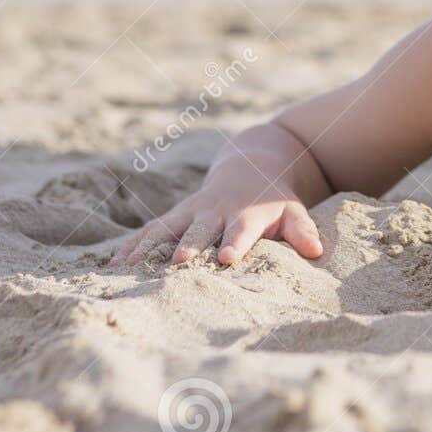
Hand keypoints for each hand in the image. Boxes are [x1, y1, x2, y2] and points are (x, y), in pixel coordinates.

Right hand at [112, 166, 324, 268]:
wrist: (252, 165)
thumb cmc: (275, 199)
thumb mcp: (293, 211)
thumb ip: (302, 231)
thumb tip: (316, 250)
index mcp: (246, 214)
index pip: (242, 231)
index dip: (236, 243)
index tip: (227, 258)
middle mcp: (216, 212)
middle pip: (200, 230)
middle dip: (189, 245)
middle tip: (178, 263)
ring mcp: (193, 211)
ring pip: (168, 228)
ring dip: (150, 246)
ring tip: (129, 266)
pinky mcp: (177, 214)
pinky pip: (152, 229)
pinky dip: (134, 244)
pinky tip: (114, 263)